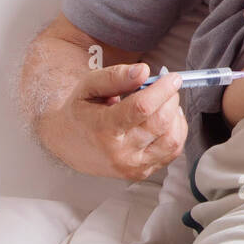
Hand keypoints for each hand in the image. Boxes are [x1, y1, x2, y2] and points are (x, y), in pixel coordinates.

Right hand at [59, 63, 186, 180]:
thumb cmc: (81, 112)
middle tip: (167, 86)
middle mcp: (118, 153)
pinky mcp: (142, 173)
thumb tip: (144, 71)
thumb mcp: (88, 87)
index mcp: (102, 129)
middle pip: (160, 122)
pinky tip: (165, 119)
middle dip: (171, 98)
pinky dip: (176, 131)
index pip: (142, 108)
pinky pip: (173, 151)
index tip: (173, 78)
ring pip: (172, 139)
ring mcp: (131, 167)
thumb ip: (115, 76)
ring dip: (176, 115)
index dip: (162, 90)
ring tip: (164, 103)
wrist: (68, 144)